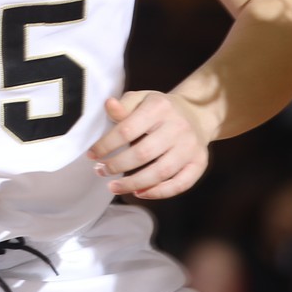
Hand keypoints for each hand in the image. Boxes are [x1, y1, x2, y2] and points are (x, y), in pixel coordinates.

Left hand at [87, 91, 210, 199]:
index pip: (127, 130)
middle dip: (117, 166)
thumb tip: (109, 105)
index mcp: (160, 107)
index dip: (106, 145)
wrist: (196, 113)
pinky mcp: (199, 162)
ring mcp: (191, 146)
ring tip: (113, 186)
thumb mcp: (141, 99)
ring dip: (133, 183)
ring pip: (160, 173)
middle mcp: (178, 127)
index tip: (92, 155)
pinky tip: (139, 192)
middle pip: (143, 154)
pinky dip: (158, 192)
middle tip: (101, 171)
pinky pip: (180, 184)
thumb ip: (124, 106)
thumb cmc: (160, 108)